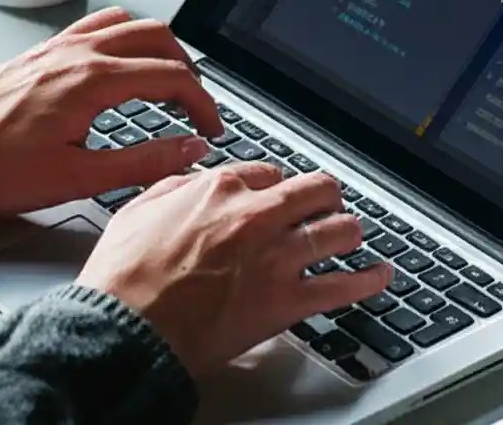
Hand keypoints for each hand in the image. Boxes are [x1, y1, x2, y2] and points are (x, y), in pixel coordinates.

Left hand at [0, 6, 221, 213]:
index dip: (203, 104)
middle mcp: (77, 54)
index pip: (172, 76)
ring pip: (127, 24)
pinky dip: (122, 39)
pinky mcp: (40, 54)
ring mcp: (56, 48)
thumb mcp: (76, 178)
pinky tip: (119, 67)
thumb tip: (188, 151)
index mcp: (92, 81)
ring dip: (158, 47)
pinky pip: (94, 27)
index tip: (209, 128)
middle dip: (188, 70)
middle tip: (195, 106)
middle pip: (158, 37)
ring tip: (166, 82)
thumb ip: (142, 162)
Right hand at [76, 163, 392, 377]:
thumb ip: (171, 187)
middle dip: (325, 197)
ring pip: (337, 230)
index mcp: (219, 190)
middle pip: (315, 191)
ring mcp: (276, 257)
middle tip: (327, 205)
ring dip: (348, 231)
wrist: (125, 329)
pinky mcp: (286, 300)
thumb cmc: (122, 280)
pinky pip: (343, 287)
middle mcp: (255, 215)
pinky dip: (368, 281)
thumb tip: (190, 175)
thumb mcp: (135, 212)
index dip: (278, 184)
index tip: (281, 194)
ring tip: (352, 236)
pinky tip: (379, 276)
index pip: (268, 173)